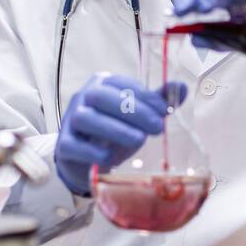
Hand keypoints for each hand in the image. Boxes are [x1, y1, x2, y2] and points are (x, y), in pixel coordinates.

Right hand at [54, 73, 187, 195]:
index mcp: (102, 84)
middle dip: (132, 111)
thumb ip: (156, 102)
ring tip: (139, 140)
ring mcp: (70, 121)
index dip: (145, 96)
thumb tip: (182, 87)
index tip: (165, 111)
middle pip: (101, 97)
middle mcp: (83, 98)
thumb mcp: (136, 116)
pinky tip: (110, 158)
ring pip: (85, 118)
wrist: (86, 161)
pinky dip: (92, 151)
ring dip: (115, 129)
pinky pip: (73, 145)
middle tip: (157, 127)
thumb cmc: (113, 132)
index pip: (122, 84)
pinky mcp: (64, 145)